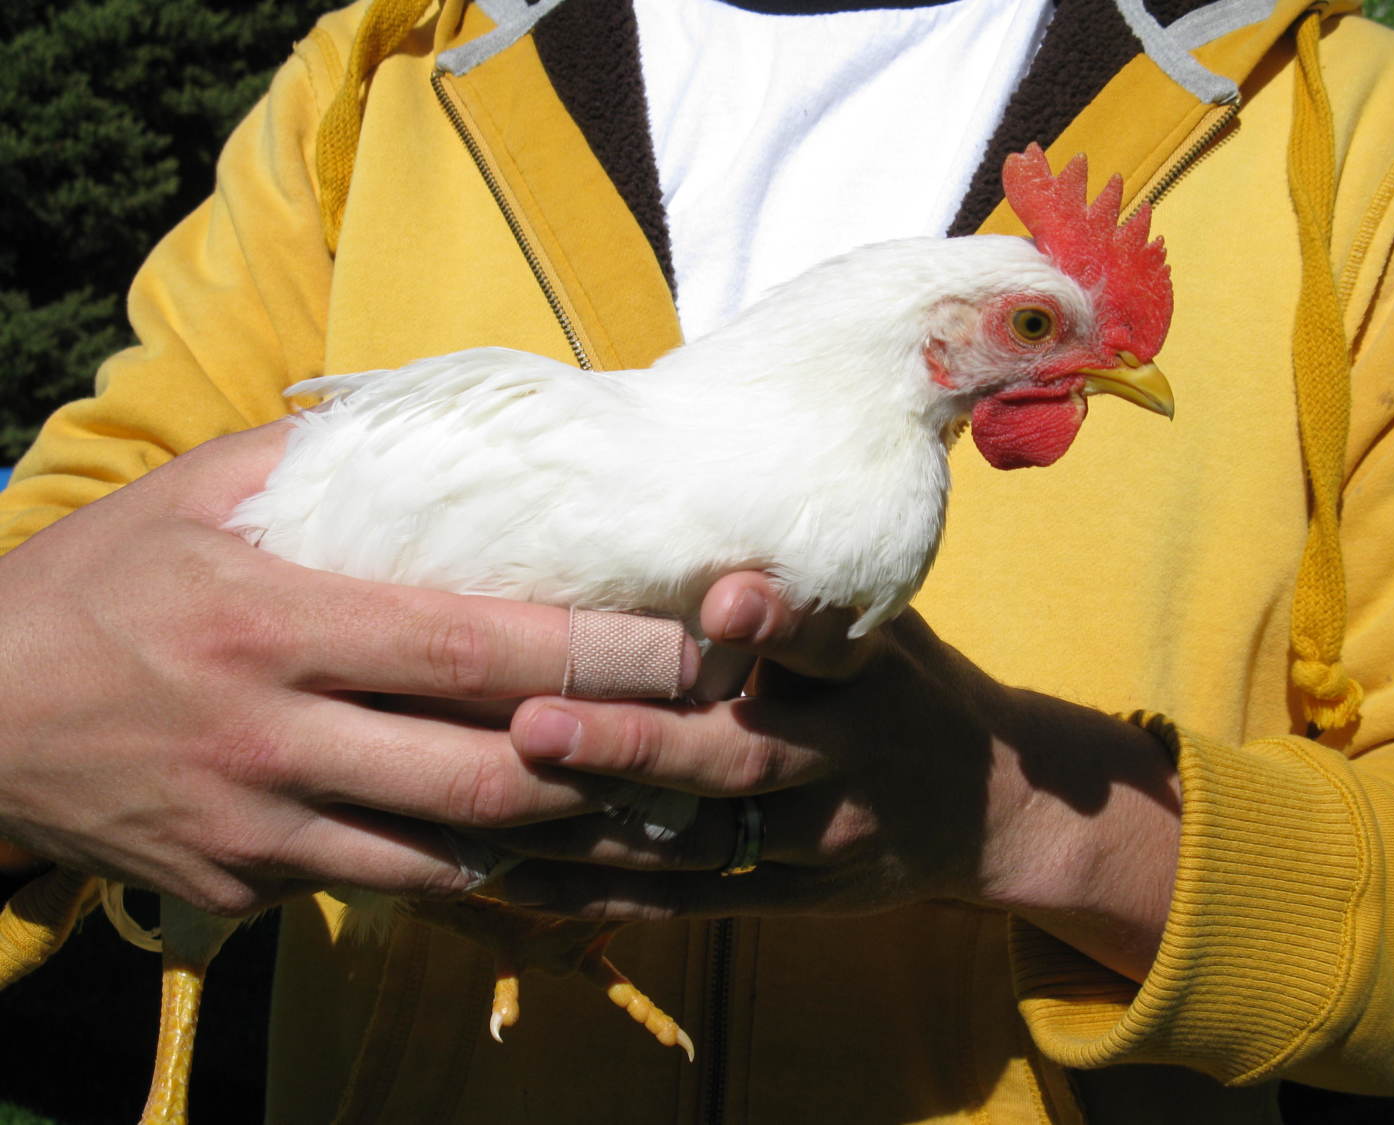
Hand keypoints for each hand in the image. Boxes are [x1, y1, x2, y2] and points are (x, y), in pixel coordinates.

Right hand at [0, 425, 693, 915]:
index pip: (470, 649)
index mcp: (272, 623)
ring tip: (657, 809)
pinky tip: (541, 849)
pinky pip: (387, 888)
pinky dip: (473, 872)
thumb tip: (443, 424)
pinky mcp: (242, 887)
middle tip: (705, 739)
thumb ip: (321, 459)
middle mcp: (271, 737)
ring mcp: (257, 828)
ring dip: (564, 838)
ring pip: (450, 857)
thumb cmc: (96, 585)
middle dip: (614, 762)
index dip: (596, 654)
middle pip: (483, 773)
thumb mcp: (194, 493)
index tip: (692, 645)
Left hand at [502, 573, 1182, 980]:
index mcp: (869, 677)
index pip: (823, 645)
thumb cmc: (904, 684)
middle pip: (741, 759)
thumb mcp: (883, 623)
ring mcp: (818, 841)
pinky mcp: (789, 899)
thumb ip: (802, 588)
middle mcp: (846, 761)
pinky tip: (513, 881)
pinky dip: (602, 897)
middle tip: (535, 721)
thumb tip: (681, 495)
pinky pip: (688, 904)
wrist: (992, 809)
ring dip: (596, 829)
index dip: (777, 623)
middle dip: (637, 745)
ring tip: (494, 805)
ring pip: (701, 844)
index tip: (726, 597)